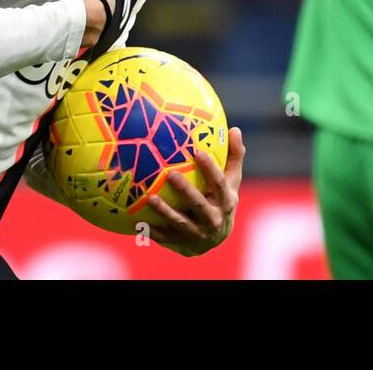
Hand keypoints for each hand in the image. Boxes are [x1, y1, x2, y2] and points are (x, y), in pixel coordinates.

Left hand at [145, 127, 244, 256]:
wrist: (216, 240)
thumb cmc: (221, 200)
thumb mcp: (232, 182)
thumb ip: (234, 157)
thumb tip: (234, 129)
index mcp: (226, 201)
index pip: (219, 183)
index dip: (210, 169)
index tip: (199, 152)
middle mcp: (214, 219)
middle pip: (198, 204)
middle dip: (185, 190)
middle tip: (170, 174)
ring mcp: (197, 234)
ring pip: (179, 222)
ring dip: (164, 211)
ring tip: (149, 198)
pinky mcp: (182, 244)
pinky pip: (164, 237)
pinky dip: (151, 231)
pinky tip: (137, 221)